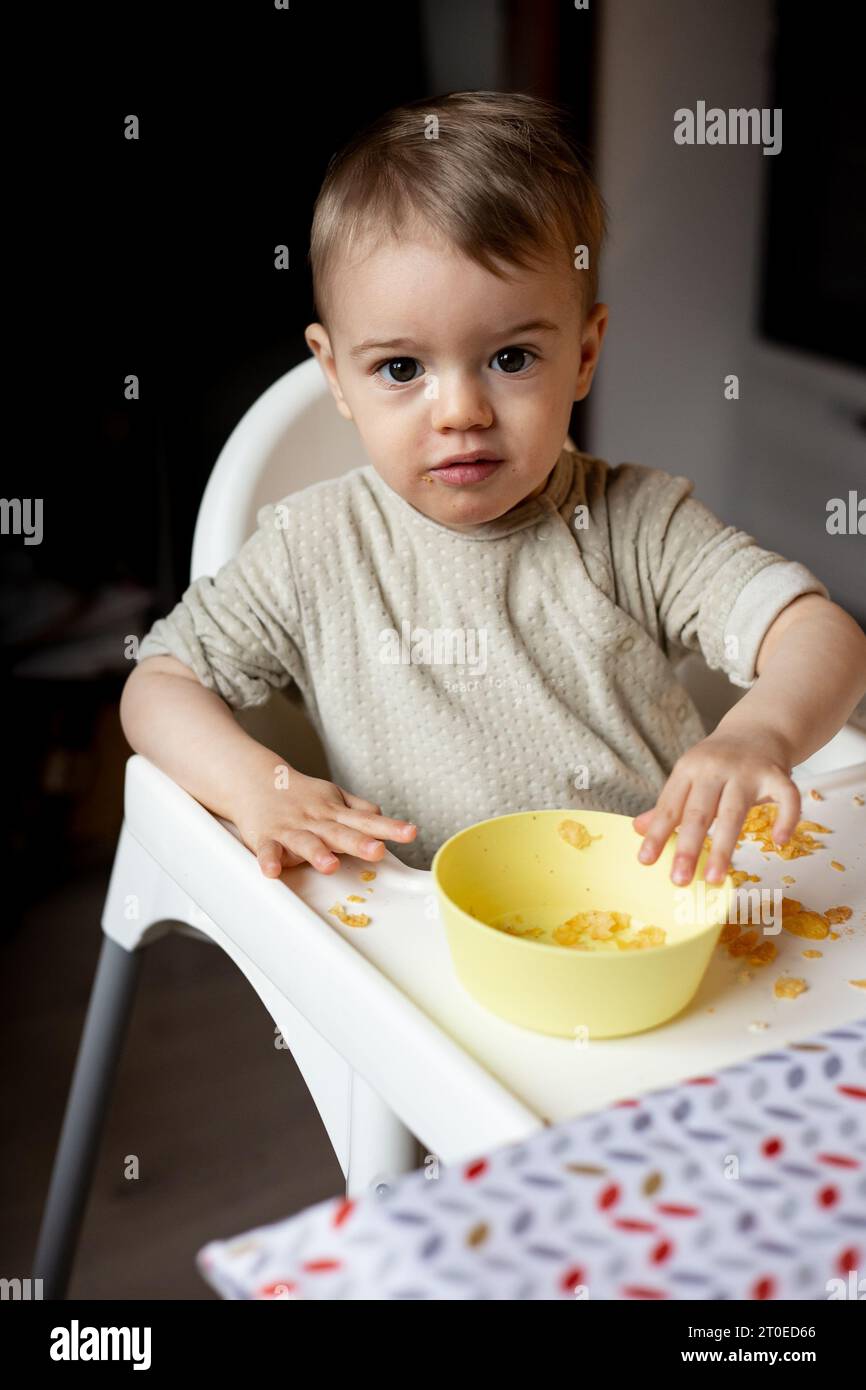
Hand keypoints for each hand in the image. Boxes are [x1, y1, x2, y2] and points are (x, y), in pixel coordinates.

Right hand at [231, 767, 416, 877]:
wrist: (254, 780)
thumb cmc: (299, 794)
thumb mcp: (333, 796)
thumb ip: (358, 809)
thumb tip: (382, 816)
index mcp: (334, 812)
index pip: (367, 820)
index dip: (389, 828)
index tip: (410, 833)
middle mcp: (315, 820)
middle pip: (340, 832)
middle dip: (359, 843)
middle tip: (377, 851)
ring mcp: (291, 829)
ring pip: (305, 842)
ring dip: (317, 854)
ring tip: (330, 866)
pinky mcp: (266, 837)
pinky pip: (268, 851)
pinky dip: (269, 860)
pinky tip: (274, 870)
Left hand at [631, 726, 799, 885]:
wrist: (757, 727)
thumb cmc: (718, 761)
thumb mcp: (689, 774)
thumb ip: (668, 804)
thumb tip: (638, 829)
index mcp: (688, 769)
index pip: (670, 806)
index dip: (657, 834)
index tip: (645, 861)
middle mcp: (716, 769)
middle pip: (699, 812)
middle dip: (688, 847)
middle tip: (679, 879)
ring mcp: (747, 771)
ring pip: (735, 812)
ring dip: (723, 847)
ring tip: (714, 877)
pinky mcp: (777, 774)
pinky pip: (786, 797)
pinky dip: (786, 818)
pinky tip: (779, 842)